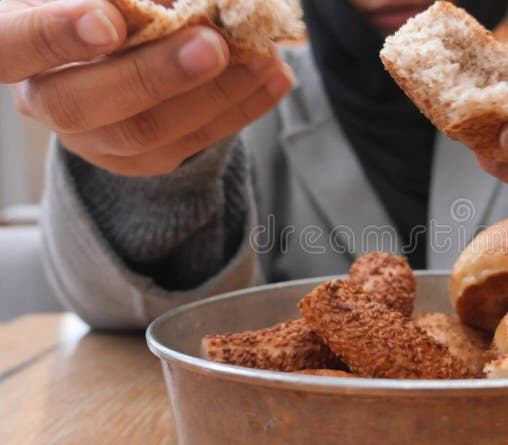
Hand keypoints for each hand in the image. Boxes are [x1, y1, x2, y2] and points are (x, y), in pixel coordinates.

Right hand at [4, 1, 292, 176]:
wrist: (119, 60)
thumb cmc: (110, 11)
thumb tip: (196, 0)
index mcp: (16, 42)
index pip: (12, 44)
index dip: (56, 35)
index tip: (109, 22)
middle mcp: (45, 98)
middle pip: (81, 103)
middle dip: (154, 74)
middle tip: (212, 46)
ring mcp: (92, 138)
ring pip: (146, 132)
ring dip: (215, 93)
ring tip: (264, 58)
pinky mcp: (139, 160)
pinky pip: (191, 143)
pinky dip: (240, 108)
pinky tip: (276, 77)